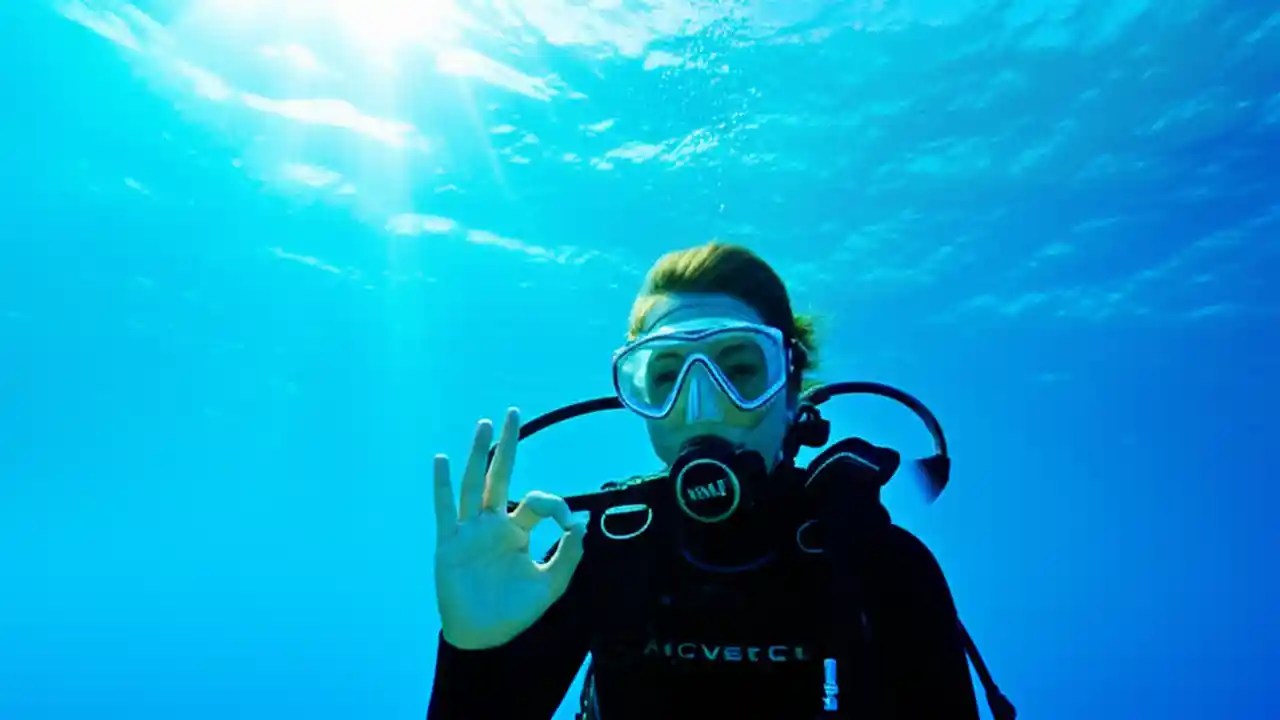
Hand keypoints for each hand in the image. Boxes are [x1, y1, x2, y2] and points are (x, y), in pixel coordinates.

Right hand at [433, 407, 587, 649]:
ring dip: (479, 455)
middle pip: (500, 476)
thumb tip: (581, 523)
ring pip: (474, 485)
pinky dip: (443, 486)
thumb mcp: (551, 584)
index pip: (538, 502)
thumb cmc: (514, 610)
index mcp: (517, 531)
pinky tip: (441, 461)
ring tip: (484, 425)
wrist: (483, 635)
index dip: (557, 506)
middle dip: (507, 445)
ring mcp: (470, 532)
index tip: (569, 523)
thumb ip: (568, 556)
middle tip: (512, 413)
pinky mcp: (450, 544)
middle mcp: (493, 525)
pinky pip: (445, 511)